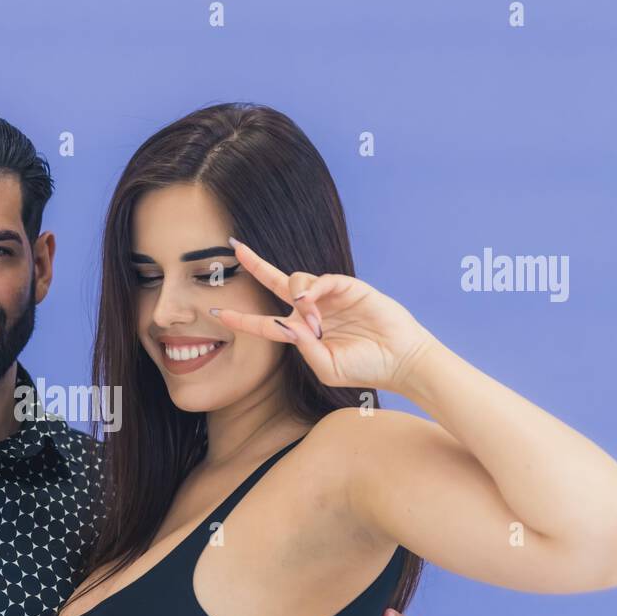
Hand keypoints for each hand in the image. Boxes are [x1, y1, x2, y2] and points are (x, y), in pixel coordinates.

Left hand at [209, 238, 438, 393]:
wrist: (400, 361)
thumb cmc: (364, 368)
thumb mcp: (326, 367)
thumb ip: (303, 347)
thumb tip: (285, 322)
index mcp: (302, 332)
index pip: (265, 322)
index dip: (241, 318)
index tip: (216, 312)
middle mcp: (312, 310)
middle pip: (276, 282)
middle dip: (255, 264)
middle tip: (235, 247)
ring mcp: (329, 297)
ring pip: (297, 281)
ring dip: (298, 299)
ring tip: (317, 323)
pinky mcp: (349, 286)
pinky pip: (323, 279)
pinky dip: (314, 289)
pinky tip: (312, 302)